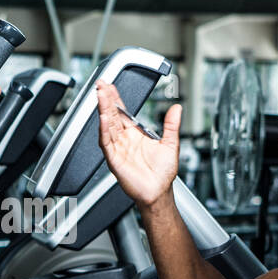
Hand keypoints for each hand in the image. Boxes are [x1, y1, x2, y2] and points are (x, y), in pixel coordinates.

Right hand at [95, 80, 180, 207]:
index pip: (122, 113)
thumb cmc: (162, 173)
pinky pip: (107, 143)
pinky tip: (104, 119)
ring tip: (101, 96)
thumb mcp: (171, 144)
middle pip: (112, 115)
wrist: (158, 192)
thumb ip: (171, 125)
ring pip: (108, 126)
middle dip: (106, 100)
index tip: (111, 87)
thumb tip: (176, 108)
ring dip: (104, 110)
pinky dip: (104, 131)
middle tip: (101, 85)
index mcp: (135, 135)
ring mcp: (118, 149)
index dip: (116, 99)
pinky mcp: (114, 160)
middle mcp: (124, 141)